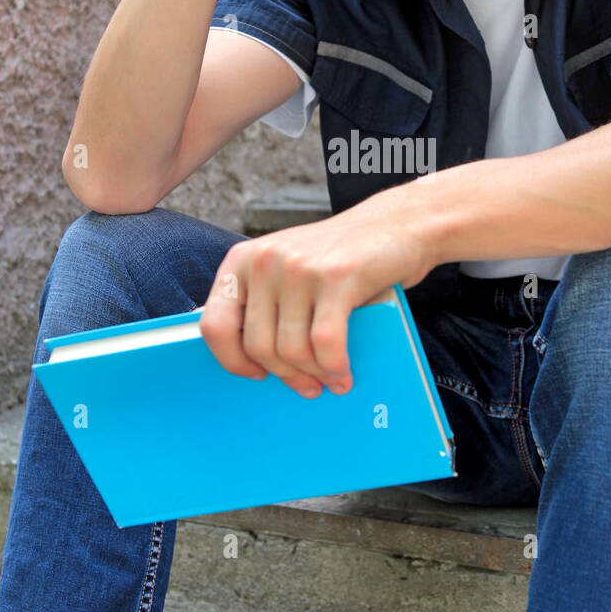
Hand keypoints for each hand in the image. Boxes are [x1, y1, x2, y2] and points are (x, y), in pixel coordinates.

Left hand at [198, 188, 435, 397]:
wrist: (395, 224)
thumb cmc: (339, 257)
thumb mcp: (287, 267)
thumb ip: (264, 301)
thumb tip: (251, 361)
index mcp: (242, 260)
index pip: (215, 324)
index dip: (232, 360)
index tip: (255, 373)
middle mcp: (265, 260)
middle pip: (258, 345)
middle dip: (284, 375)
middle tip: (306, 387)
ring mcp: (299, 267)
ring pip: (292, 349)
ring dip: (313, 375)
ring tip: (329, 381)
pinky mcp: (336, 277)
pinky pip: (325, 342)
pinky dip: (334, 367)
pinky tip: (343, 373)